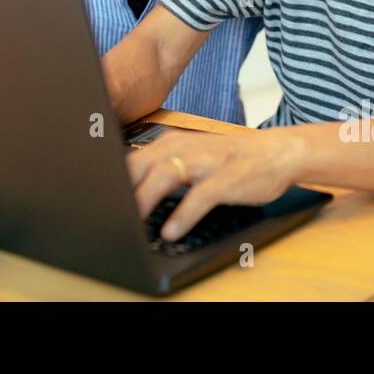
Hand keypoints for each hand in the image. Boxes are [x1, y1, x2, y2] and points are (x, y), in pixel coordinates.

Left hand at [126, 130, 301, 240]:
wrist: (275, 152)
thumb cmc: (227, 158)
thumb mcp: (189, 155)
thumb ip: (160, 166)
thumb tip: (127, 186)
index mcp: (170, 143)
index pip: (130, 160)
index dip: (111, 180)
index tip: (98, 200)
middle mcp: (184, 147)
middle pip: (140, 166)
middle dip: (122, 189)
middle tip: (109, 214)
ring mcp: (206, 161)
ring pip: (165, 175)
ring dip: (145, 199)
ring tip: (132, 222)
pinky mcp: (226, 178)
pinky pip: (200, 196)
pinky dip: (184, 214)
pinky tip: (171, 229)